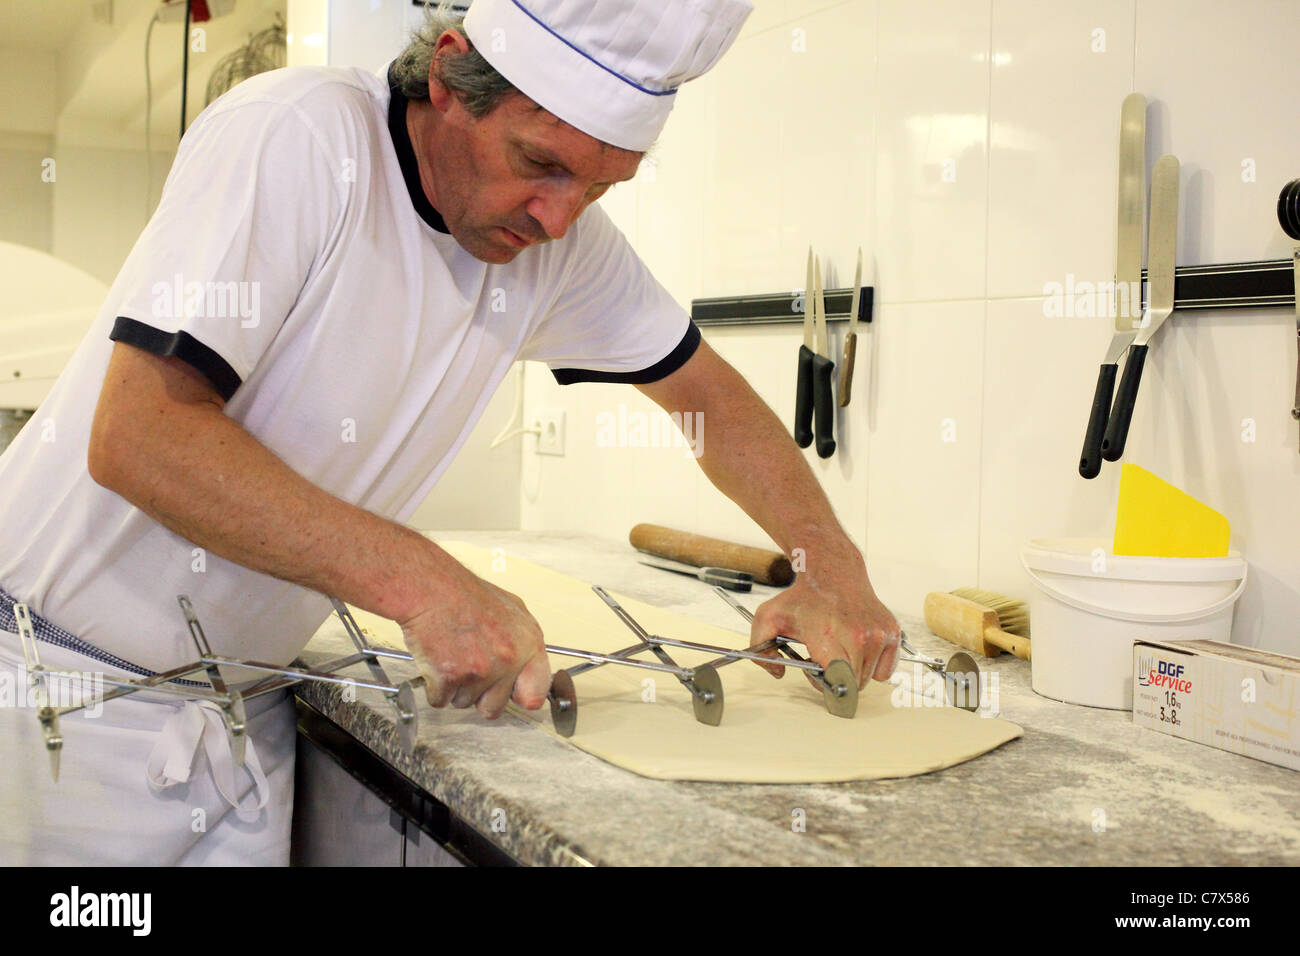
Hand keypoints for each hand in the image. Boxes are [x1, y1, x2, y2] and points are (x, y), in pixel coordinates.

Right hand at [399, 572, 551, 719]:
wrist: (432, 588)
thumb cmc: (465, 595)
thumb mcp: (512, 611)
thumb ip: (523, 645)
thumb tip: (528, 671)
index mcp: (528, 644)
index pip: (536, 693)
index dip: (519, 696)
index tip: (511, 695)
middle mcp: (508, 660)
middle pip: (495, 707)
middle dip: (480, 695)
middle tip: (469, 669)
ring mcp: (480, 671)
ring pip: (465, 703)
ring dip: (455, 688)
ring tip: (452, 656)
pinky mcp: (450, 678)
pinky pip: (440, 700)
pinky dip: (434, 687)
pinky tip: (437, 660)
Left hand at [747, 554, 899, 691]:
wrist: (833, 572)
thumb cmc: (803, 597)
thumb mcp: (769, 618)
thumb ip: (761, 649)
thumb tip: (777, 673)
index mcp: (828, 635)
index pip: (836, 682)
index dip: (823, 684)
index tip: (815, 672)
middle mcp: (858, 636)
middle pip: (853, 685)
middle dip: (837, 678)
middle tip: (823, 658)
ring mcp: (878, 634)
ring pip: (870, 678)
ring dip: (853, 671)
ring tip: (839, 650)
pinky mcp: (892, 633)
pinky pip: (885, 669)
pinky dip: (872, 665)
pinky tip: (857, 647)